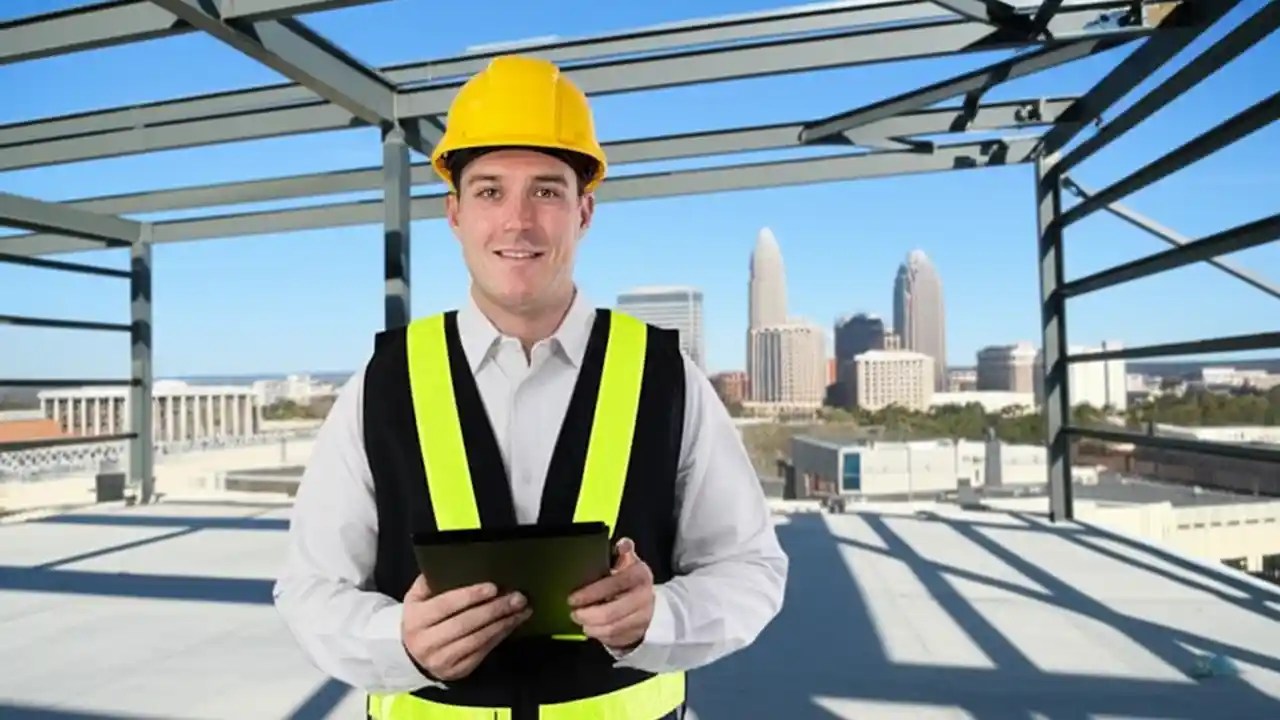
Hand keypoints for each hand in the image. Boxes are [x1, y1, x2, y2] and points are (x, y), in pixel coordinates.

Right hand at [401, 575, 531, 680]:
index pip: (444, 605)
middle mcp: (425, 642)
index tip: (493, 587)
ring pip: (477, 640)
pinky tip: (512, 623)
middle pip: (464, 624)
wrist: (413, 653)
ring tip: (521, 610)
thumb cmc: (423, 617)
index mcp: (415, 619)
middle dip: (494, 609)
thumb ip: (433, 581)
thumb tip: (459, 562)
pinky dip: (500, 636)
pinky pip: (482, 652)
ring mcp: (441, 660)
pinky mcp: (456, 671)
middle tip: (517, 597)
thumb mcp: (419, 597)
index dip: (469, 596)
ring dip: (503, 623)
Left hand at [567, 537, 653, 650]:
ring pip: (612, 628)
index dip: (592, 592)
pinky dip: (600, 635)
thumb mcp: (629, 562)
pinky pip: (615, 639)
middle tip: (574, 612)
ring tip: (580, 621)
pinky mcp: (637, 634)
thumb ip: (623, 552)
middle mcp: (644, 598)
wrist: (649, 602)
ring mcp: (642, 618)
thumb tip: (623, 543)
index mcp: (640, 576)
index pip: (615, 584)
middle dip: (588, 614)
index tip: (573, 597)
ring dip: (592, 627)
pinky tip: (591, 628)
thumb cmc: (631, 580)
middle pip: (611, 612)